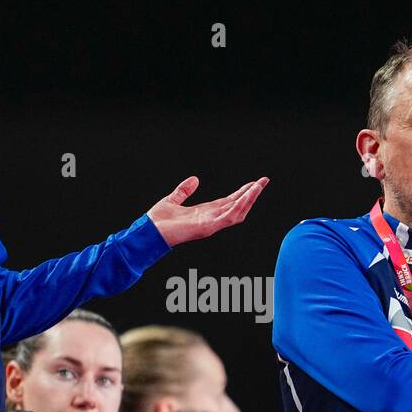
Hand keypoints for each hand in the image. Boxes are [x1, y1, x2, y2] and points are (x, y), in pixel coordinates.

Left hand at [146, 175, 267, 246]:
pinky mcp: (207, 227)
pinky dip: (240, 206)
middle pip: (236, 206)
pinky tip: (247, 196)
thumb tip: (194, 179)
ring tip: (259, 186)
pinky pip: (228, 217)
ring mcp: (210, 225)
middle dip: (251, 194)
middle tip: (263, 181)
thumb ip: (184, 191)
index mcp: (204, 213)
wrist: (148, 232)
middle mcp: (210, 219)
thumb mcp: (172, 200)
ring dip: (249, 199)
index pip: (228, 202)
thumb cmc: (157, 221)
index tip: (254, 183)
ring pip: (237, 212)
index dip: (242, 193)